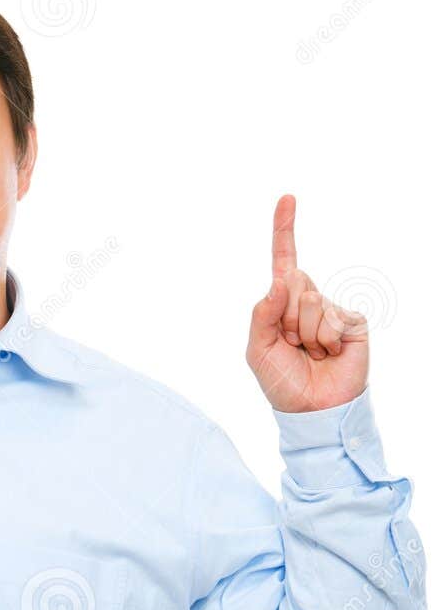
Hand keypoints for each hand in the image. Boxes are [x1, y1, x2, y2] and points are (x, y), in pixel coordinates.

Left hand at [246, 194, 367, 412]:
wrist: (313, 410)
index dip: (284, 231)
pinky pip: (331, 318)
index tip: (287, 198)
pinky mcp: (351, 321)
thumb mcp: (257, 351)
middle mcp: (308, 301)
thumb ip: (262, 315)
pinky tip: (329, 356)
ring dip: (305, 333)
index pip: (284, 262)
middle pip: (293, 281)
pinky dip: (324, 341)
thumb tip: (279, 282)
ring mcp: (331, 310)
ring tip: (311, 354)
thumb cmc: (283, 383)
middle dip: (286, 317)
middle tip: (293, 345)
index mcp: (283, 305)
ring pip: (310, 300)